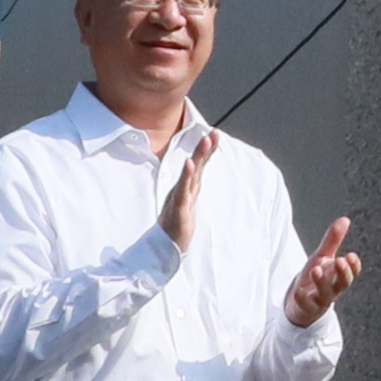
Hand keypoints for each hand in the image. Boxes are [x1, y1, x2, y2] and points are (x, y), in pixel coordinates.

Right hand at [160, 131, 217, 250]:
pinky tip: (189, 164)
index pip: (199, 165)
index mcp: (187, 188)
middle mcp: (183, 189)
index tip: (215, 133)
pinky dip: (186, 177)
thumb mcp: (188, 201)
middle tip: (212, 132)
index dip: (207, 150)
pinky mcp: (178, 209)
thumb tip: (196, 170)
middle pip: (195, 165)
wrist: (164, 247)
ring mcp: (180, 198)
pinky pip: (183, 191)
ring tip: (205, 141)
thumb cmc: (176, 224)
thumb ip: (191, 186)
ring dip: (198, 157)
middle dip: (204, 148)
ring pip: (191, 174)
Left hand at [285, 214, 363, 330]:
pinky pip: (306, 305)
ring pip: (325, 293)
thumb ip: (333, 240)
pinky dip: (302, 298)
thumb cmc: (316, 277)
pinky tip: (299, 291)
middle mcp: (332, 288)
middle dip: (343, 272)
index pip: (351, 271)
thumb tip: (345, 219)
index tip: (352, 256)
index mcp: (338, 275)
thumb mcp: (323, 257)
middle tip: (340, 260)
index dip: (353, 266)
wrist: (300, 303)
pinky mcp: (306, 307)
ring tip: (316, 269)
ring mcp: (319, 299)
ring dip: (322, 282)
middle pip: (343, 283)